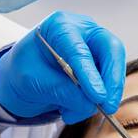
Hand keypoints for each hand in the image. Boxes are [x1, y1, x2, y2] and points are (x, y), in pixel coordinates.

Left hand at [0, 11, 125, 123]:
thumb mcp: (32, 81)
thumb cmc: (24, 69)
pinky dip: (94, 101)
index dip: (90, 73)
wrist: (24, 75)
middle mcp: (84, 31)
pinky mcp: (101, 65)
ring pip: (113, 69)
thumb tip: (89, 104)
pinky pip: (108, 83)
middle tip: (107, 106)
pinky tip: (73, 109)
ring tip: (71, 112)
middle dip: (111, 81)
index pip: (80, 49)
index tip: (97, 96)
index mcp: (60, 26)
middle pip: (111, 50)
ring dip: (99, 96)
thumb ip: (61, 91)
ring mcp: (95, 47)